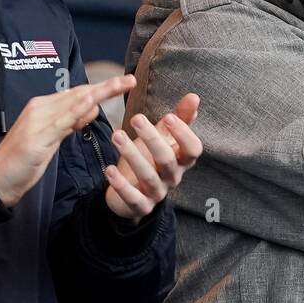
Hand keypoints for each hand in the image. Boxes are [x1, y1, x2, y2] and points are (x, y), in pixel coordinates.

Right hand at [0, 75, 135, 206]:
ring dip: (100, 92)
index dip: (101, 88)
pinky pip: (62, 120)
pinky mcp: (37, 136)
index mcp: (43, 108)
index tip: (122, 83)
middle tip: (130, 79)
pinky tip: (93, 101)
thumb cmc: (23, 162)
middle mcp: (40, 108)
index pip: (77, 94)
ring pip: (74, 101)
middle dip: (106, 86)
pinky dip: (78, 109)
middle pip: (79, 93)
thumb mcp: (51, 140)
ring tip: (121, 84)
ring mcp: (38, 121)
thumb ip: (69, 123)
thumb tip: (92, 108)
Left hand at [104, 93, 202, 222]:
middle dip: (152, 138)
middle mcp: (172, 177)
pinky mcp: (140, 206)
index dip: (184, 135)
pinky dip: (120, 184)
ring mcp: (157, 193)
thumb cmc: (151, 159)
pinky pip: (132, 197)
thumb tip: (194, 97)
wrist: (134, 192)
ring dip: (131, 154)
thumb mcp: (164, 137)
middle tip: (136, 118)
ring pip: (148, 176)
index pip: (193, 150)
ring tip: (116, 135)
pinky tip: (109, 169)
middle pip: (167, 159)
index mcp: (181, 160)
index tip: (168, 117)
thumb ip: (179, 118)